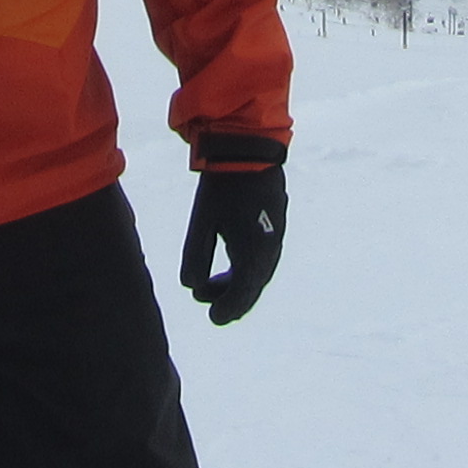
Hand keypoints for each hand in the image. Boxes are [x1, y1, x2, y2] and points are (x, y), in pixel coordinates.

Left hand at [179, 155, 285, 325]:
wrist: (250, 148)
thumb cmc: (222, 186)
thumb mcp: (202, 222)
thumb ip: (195, 257)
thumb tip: (190, 286)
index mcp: (254, 253)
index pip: (242, 294)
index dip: (228, 309)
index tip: (213, 318)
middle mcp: (271, 249)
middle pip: (253, 286)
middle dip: (232, 299)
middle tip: (210, 305)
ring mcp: (277, 234)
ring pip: (260, 271)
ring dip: (239, 282)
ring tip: (215, 284)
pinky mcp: (276, 221)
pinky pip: (264, 256)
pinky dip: (247, 266)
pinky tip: (232, 260)